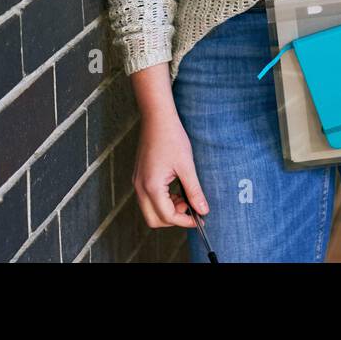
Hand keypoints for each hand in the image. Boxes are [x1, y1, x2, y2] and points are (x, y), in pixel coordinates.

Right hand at [135, 109, 207, 228]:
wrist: (157, 118)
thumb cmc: (172, 138)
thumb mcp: (187, 166)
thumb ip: (194, 191)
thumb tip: (203, 210)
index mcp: (151, 186)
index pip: (166, 216)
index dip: (184, 221)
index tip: (199, 219)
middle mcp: (140, 187)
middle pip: (154, 220)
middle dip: (173, 219)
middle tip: (190, 208)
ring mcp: (137, 183)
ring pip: (150, 210)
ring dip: (168, 209)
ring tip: (185, 196)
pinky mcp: (139, 177)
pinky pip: (148, 199)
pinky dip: (162, 201)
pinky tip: (176, 189)